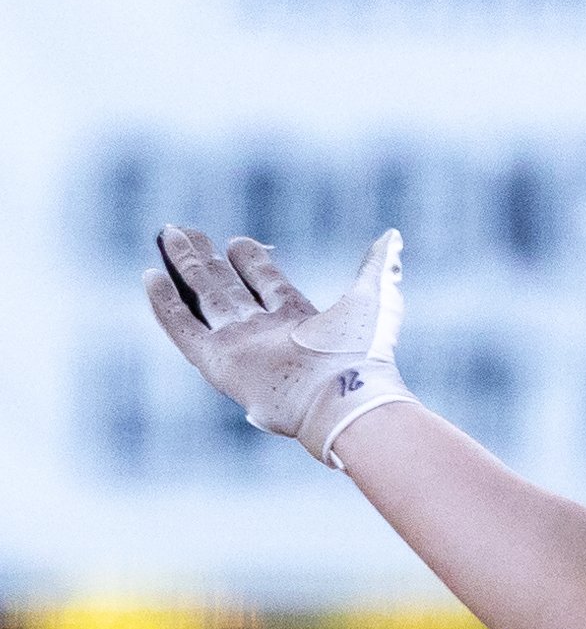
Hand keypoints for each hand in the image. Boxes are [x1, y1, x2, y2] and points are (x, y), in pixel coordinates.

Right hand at [144, 225, 408, 467]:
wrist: (346, 398)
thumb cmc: (365, 356)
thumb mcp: (376, 300)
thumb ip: (378, 266)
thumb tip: (391, 237)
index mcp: (299, 322)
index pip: (268, 285)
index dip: (253, 261)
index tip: (238, 241)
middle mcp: (267, 333)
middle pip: (231, 288)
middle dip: (209, 257)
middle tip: (184, 230)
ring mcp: (242, 346)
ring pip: (208, 297)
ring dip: (189, 264)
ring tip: (170, 234)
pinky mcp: (219, 364)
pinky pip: (184, 329)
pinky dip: (166, 304)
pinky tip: (150, 276)